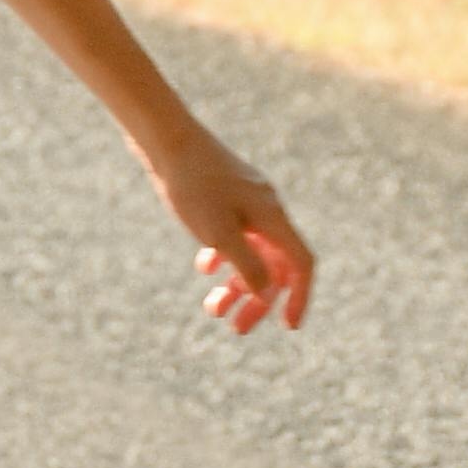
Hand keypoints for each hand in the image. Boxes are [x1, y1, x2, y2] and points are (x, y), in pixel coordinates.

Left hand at [148, 126, 314, 336]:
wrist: (165, 139)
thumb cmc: (192, 187)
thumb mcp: (219, 233)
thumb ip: (247, 265)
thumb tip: (266, 292)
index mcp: (273, 219)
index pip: (301, 264)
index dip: (300, 297)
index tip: (288, 326)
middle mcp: (266, 211)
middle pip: (275, 266)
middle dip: (258, 301)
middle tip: (235, 328)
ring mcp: (246, 203)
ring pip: (252, 254)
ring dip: (236, 284)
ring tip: (211, 308)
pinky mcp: (224, 198)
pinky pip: (234, 237)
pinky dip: (223, 258)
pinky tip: (203, 267)